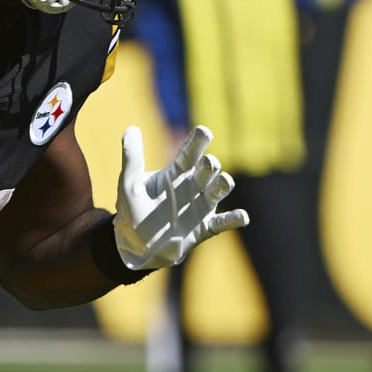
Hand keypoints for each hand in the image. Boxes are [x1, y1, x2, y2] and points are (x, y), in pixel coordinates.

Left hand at [113, 125, 247, 269]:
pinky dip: (233, 219)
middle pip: (207, 169)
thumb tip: (132, 129)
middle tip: (207, 163)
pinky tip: (242, 216)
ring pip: (219, 190)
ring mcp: (201, 206)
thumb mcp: (129, 183)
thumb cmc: (133, 209)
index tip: (204, 132)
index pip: (189, 152)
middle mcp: (193, 185)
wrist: (135, 243)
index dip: (197, 142)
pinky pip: (222, 222)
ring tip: (224, 181)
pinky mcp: (204, 227)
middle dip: (210, 165)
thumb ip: (132, 157)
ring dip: (223, 184)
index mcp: (176, 172)